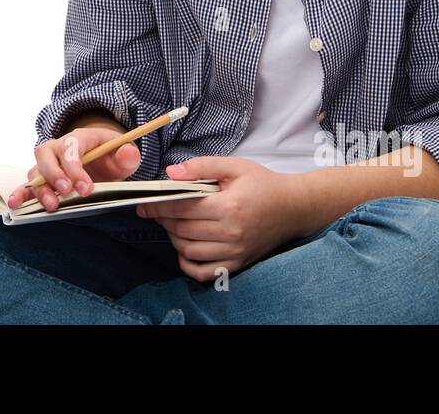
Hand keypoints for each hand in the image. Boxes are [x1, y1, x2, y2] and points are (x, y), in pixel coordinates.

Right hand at [6, 127, 140, 211]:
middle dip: (54, 174)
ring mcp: (48, 164)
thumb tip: (128, 154)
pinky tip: (15, 205)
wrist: (101, 157)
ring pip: (35, 171)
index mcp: (79, 138)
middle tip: (67, 192)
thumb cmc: (110, 155)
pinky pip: (27, 185)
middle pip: (46, 155)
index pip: (71, 147)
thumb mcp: (123, 152)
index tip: (86, 188)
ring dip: (40, 189)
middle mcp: (58, 148)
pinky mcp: (43, 179)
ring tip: (50, 205)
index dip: (75, 168)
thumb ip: (128, 154)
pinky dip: (20, 194)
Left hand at [135, 156, 310, 281]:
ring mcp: (235, 252)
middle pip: (183, 230)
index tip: (144, 204)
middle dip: (163, 220)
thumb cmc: (263, 184)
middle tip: (155, 210)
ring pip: (189, 251)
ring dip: (173, 238)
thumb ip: (202, 167)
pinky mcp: (238, 264)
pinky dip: (188, 263)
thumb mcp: (235, 166)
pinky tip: (184, 248)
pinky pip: (204, 272)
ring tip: (172, 224)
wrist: (294, 208)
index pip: (183, 209)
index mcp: (230, 206)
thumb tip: (171, 173)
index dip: (159, 206)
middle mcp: (232, 233)